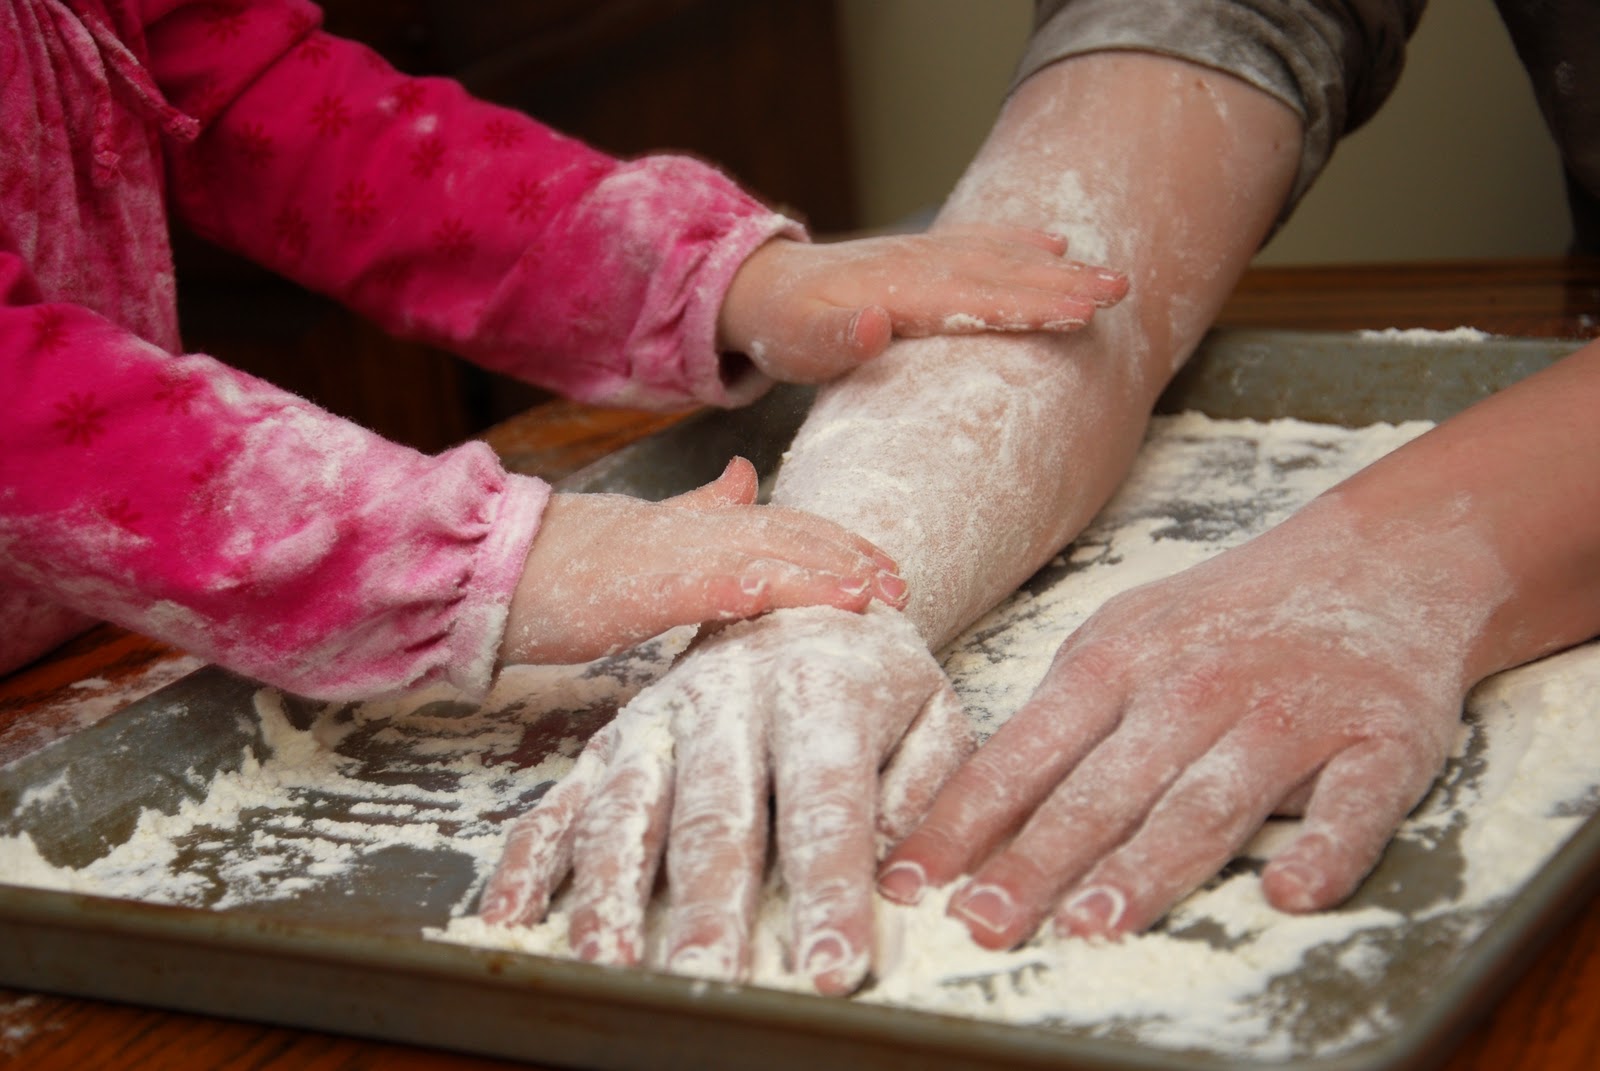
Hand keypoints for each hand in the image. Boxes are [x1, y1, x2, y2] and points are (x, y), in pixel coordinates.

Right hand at [480, 603, 973, 993]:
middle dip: (710, 906)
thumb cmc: (874, 669)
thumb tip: (906, 882)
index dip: (827, 891)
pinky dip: (531, 859)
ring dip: (612, 891)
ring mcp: (660, 719)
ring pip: (627, 810)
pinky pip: (562, 798)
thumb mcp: (932, 711)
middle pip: (716, 817)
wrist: (796, 581)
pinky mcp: (613, 736)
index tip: (830, 969)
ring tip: (610, 964)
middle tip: (710, 982)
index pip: (825, 808)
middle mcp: (729, 702)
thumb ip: (926, 793)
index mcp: (820, 694)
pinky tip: (515, 916)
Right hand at [501, 458, 906, 666]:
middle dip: (850, 558)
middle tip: (902, 587)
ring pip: (757, 556)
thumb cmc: (573, 560)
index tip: (888, 568)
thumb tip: (741, 476)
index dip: (842, 542)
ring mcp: (668, 554)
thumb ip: (700, 506)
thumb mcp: (651, 528)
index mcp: (702, 522)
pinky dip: (739, 588)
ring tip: (866, 594)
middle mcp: (696, 530)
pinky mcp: (636, 585)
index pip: (788, 525)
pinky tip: (773, 597)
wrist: (501, 563)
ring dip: (815, 574)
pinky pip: (695, 584)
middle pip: (788, 535)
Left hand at [716, 226, 1128, 382]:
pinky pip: (980, 244)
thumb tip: (873, 324)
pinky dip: (1018, 242)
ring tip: (1110, 278)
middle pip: (1002, 274)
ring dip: (1056, 266)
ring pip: (1002, 258)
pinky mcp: (924, 257)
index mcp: (897, 292)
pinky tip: (1054, 243)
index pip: (975, 300)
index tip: (1077, 312)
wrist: (761, 286)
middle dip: (1062, 283)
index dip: (1027, 306)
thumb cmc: (782, 327)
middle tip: (1119, 292)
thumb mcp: (796, 343)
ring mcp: (925, 256)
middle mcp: (920, 267)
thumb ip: (834, 339)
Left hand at [878, 494, 1497, 947]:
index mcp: (1116, 664)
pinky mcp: (1381, 739)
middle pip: (1103, 790)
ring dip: (1151, 865)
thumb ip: (1060, 721)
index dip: (964, 823)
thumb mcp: (1121, 638)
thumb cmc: (1225, 616)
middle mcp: (1193, 689)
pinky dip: (1325, 848)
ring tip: (1098, 921)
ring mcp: (1288, 713)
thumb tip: (975, 816)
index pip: (1022, 756)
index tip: (913, 883)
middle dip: (1036, 861)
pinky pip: (1354, 803)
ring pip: (1209, 802)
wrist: (1381, 556)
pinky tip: (1289, 892)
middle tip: (984, 924)